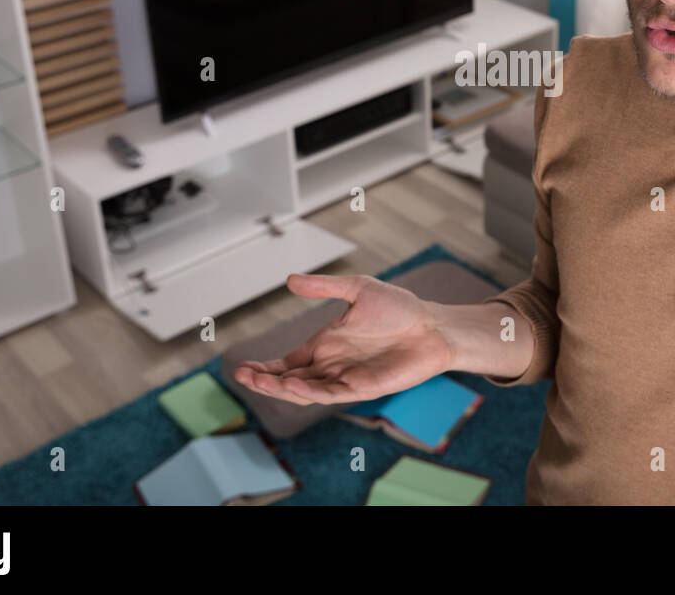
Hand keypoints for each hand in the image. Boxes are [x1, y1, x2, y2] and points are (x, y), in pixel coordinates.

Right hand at [233, 272, 453, 404]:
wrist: (433, 327)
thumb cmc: (401, 308)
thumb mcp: (358, 290)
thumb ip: (324, 287)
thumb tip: (290, 280)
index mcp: (325, 344)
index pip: (287, 362)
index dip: (265, 367)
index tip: (241, 367)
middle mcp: (331, 364)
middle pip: (289, 379)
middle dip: (263, 380)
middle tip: (241, 376)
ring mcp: (344, 378)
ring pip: (304, 390)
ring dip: (279, 388)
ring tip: (257, 381)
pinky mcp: (361, 388)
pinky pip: (329, 394)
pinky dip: (307, 391)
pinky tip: (290, 383)